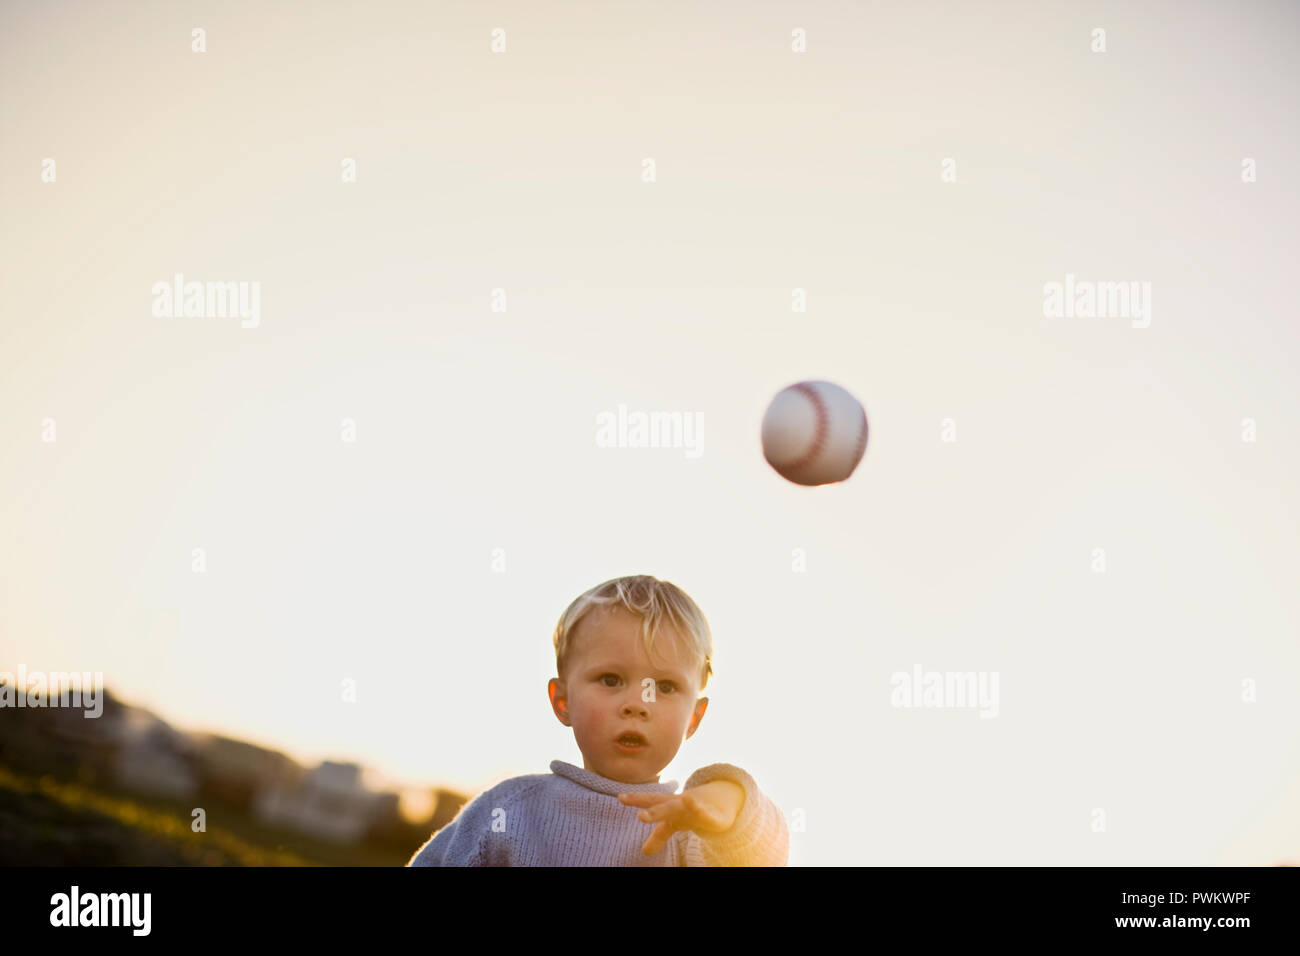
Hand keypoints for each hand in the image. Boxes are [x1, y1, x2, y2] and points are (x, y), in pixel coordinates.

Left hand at [618, 780, 744, 854]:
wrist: (718, 802)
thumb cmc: (690, 813)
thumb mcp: (674, 824)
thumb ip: (658, 835)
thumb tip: (644, 851)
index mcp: (669, 806)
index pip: (650, 802)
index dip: (636, 800)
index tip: (620, 797)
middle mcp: (681, 804)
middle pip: (665, 806)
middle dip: (654, 811)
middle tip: (641, 816)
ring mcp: (697, 807)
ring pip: (689, 805)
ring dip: (687, 803)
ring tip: (685, 799)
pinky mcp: (713, 816)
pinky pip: (708, 815)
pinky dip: (703, 811)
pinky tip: (698, 806)